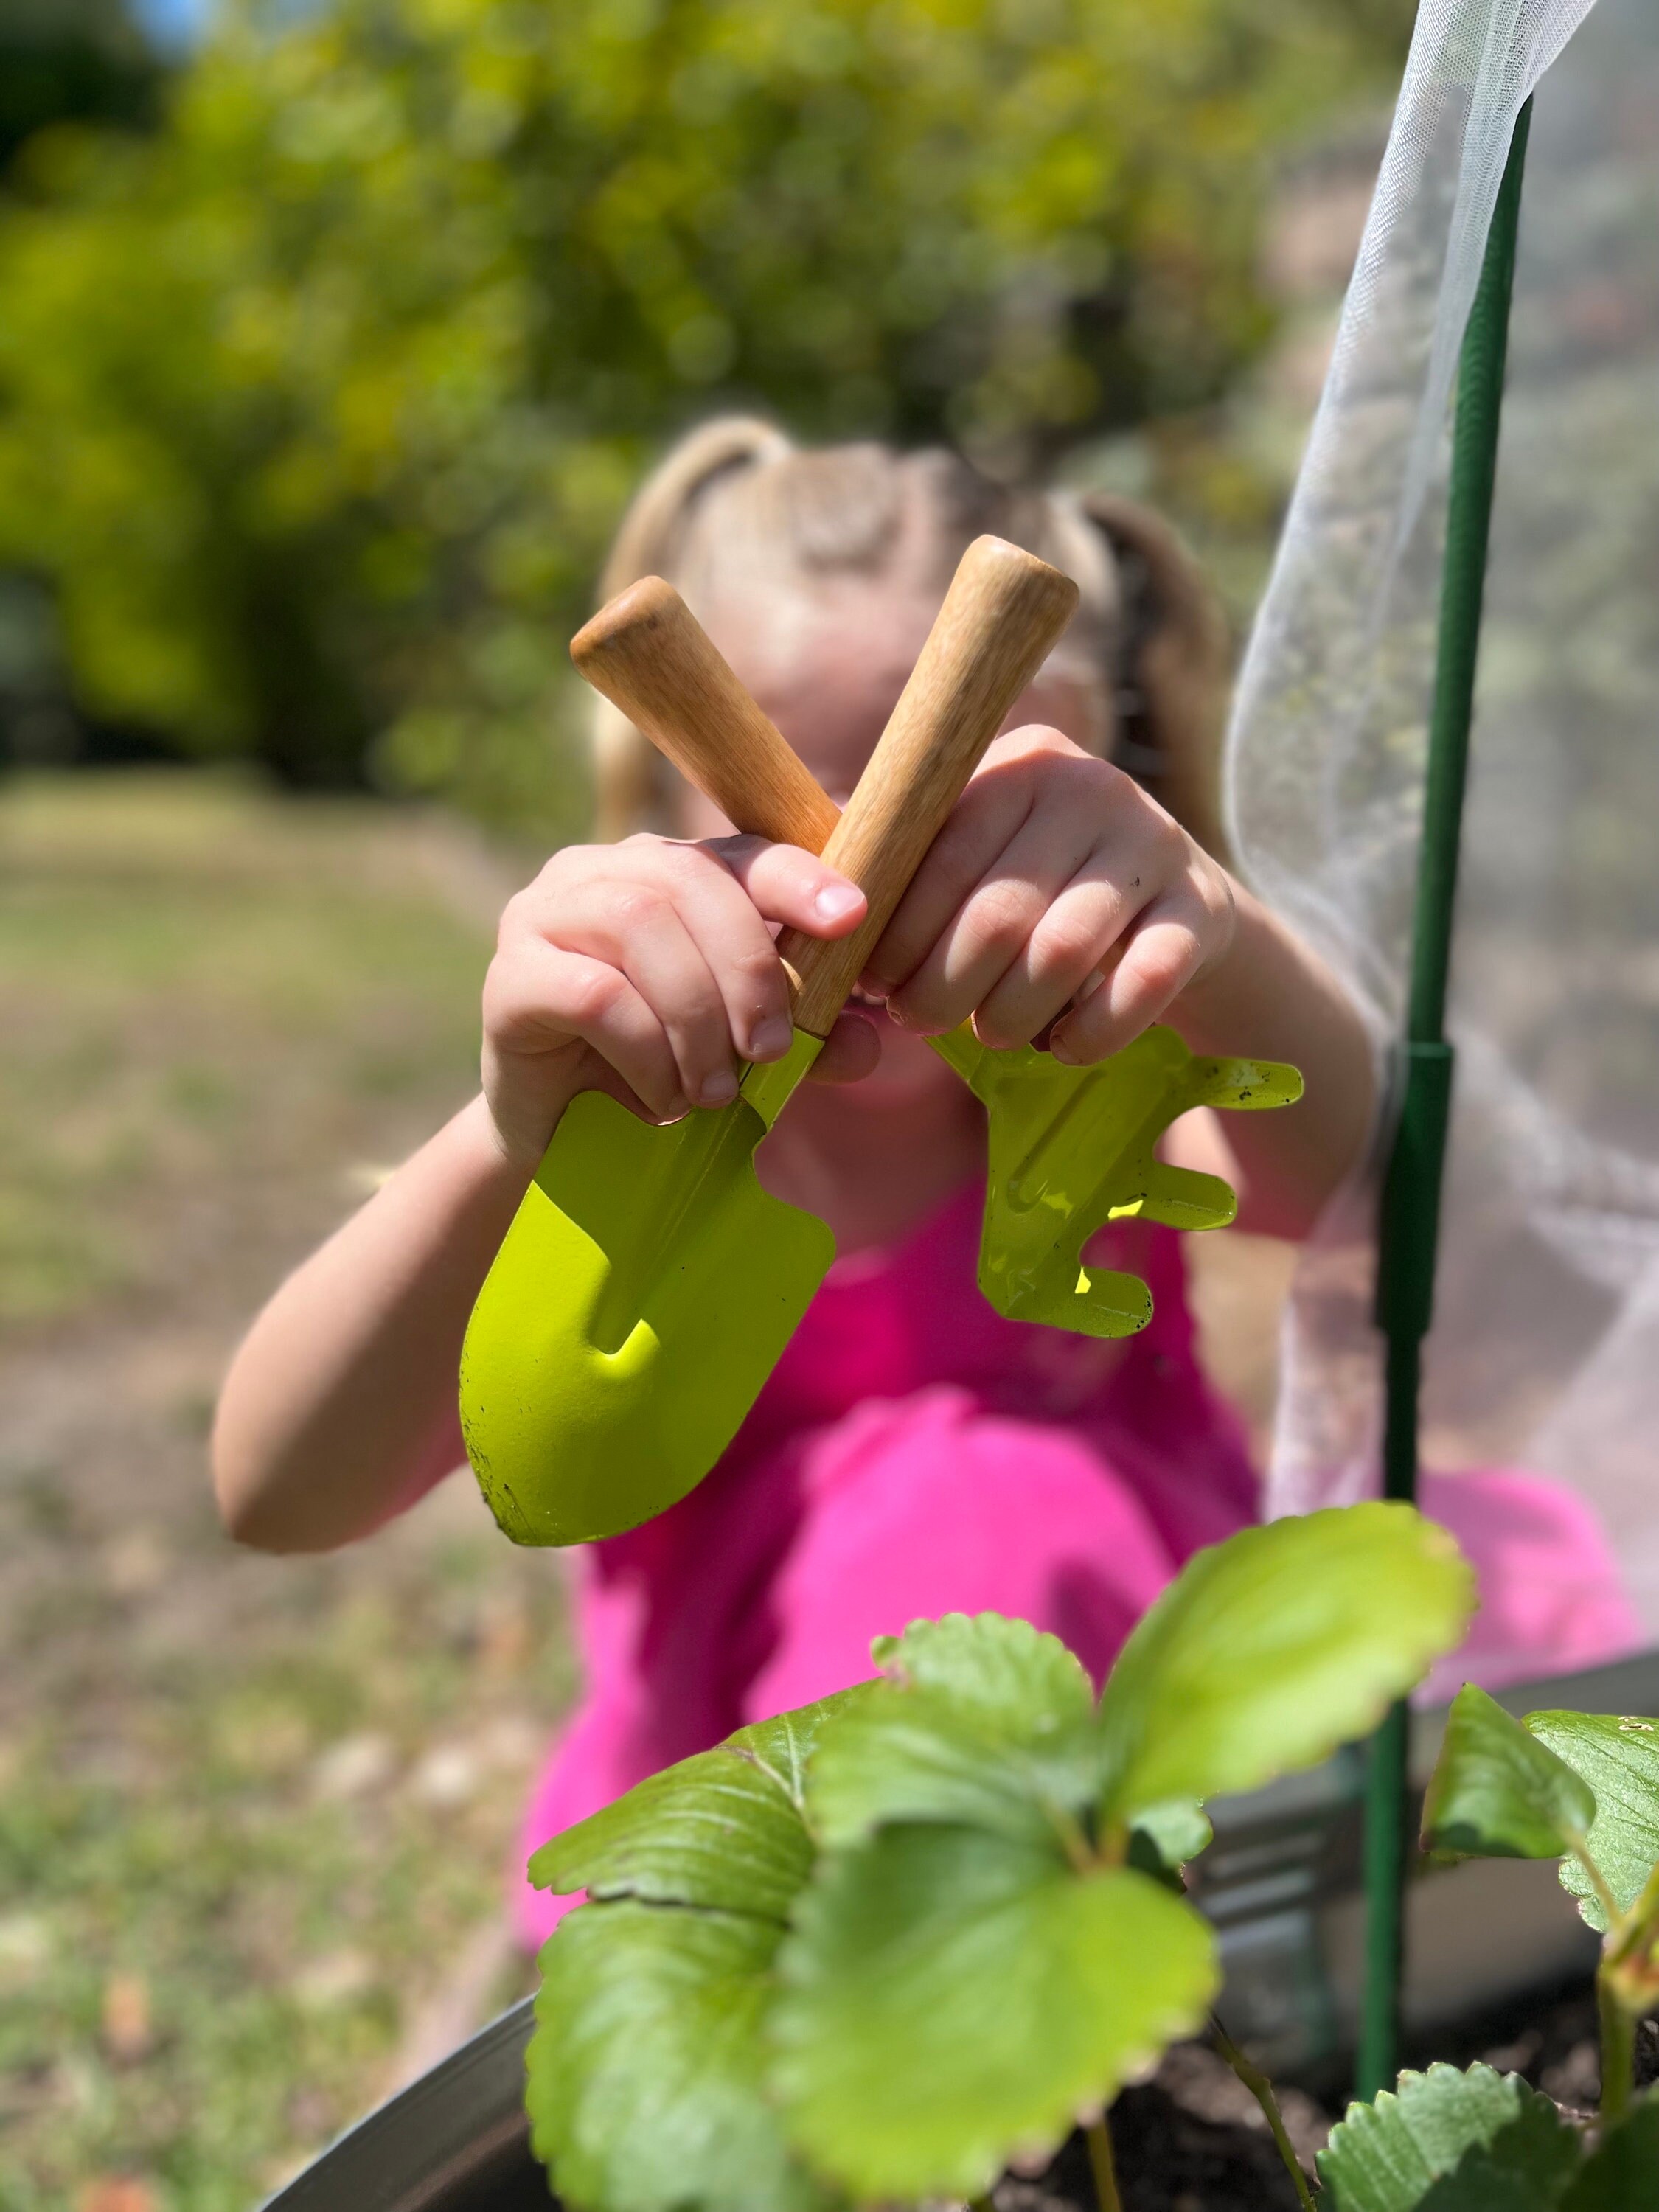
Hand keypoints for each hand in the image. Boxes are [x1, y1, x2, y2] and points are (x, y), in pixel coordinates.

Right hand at [480, 834, 872, 1168]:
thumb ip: (806, 1039)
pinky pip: (593, 993)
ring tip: (713, 1090)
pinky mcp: (510, 976)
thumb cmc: (660, 1072)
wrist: (561, 1137)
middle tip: (769, 1050)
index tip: (851, 918)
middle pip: (689, 881)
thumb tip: (870, 1044)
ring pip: (639, 927)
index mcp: (665, 869)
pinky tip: (661, 1097)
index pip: (740, 850)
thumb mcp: (746, 1051)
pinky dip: (646, 1051)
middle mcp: (599, 871)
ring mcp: (543, 914)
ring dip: (695, 1017)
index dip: (797, 877)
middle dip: (746, 969)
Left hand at [865, 726, 1235, 1063]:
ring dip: (1009, 1014)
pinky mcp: (1200, 909)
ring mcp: (1153, 845)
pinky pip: (1140, 985)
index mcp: (1021, 764)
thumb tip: (809, 893)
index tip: (871, 983)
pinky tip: (1062, 1047)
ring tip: (988, 1034)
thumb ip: (906, 862)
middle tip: (917, 1022)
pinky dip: (1091, 1033)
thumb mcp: (980, 852)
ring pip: (1061, 953)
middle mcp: (1091, 789)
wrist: (1174, 903)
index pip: (939, 854)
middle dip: (942, 985)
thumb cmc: (1040, 884)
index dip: (896, 931)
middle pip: (996, 911)